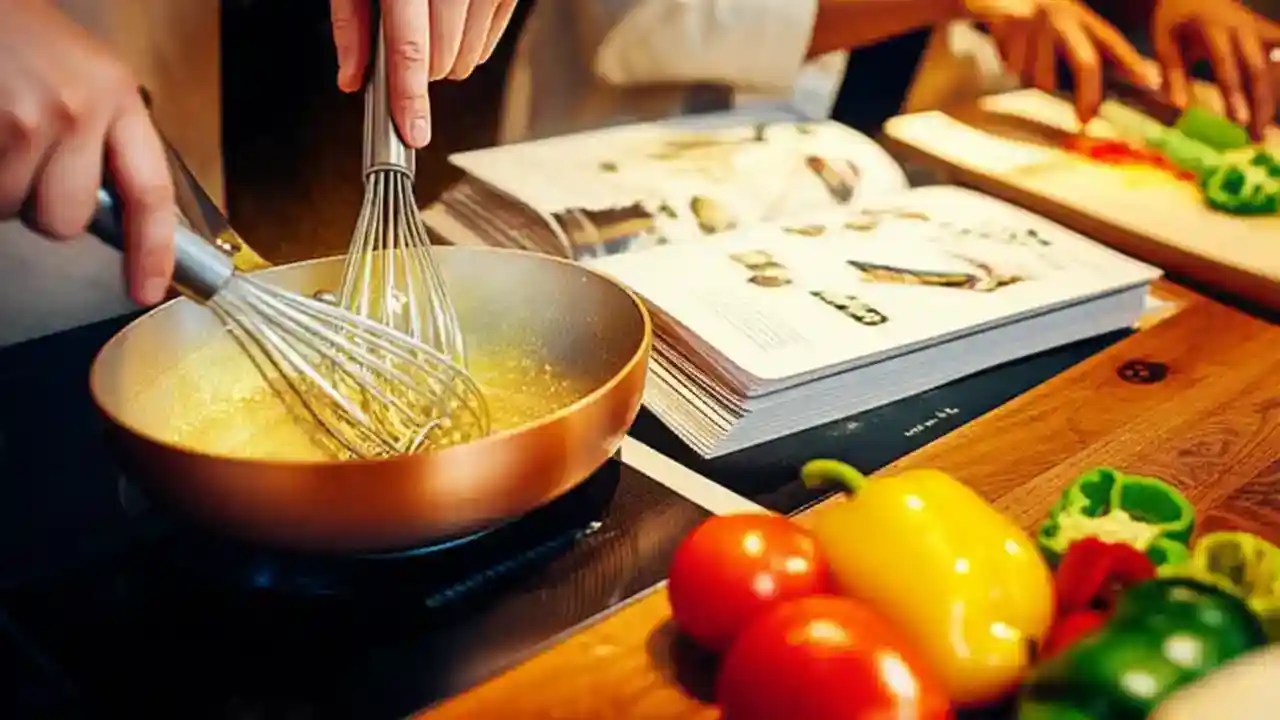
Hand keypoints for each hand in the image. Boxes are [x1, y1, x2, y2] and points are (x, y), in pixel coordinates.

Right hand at [0, 0, 174, 304]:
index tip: (148, 288)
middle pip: (67, 219)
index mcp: (117, 97)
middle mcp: (78, 109)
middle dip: (41, 206)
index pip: (151, 193)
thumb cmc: (23, 39)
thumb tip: (121, 218)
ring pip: (12, 209)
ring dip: (0, 188)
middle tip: (25, 160)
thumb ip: (106, 142)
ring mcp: (24, 119)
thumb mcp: (86, 79)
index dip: (153, 251)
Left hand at [329, 0, 518, 147]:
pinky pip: (492, 44)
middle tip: (407, 44)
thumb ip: (350, 21)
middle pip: (442, 59)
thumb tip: (352, 78)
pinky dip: (470, 45)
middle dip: (421, 69)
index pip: (410, 45)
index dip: (410, 95)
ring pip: (470, 59)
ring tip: (431, 21)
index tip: (413, 131)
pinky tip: (456, 18)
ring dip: (447, 59)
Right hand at [974, 0, 1157, 123]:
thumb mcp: (1056, 20)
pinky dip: (1008, 61)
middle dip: (1087, 96)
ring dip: (1032, 75)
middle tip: (1085, 120)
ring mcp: (1040, 16)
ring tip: (1021, 55)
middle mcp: (1064, 14)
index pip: (1111, 41)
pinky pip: (1014, 65)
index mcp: (1078, 15)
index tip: (1152, 82)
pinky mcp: (1015, 18)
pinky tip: (1005, 43)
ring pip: (1042, 75)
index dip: (1132, 63)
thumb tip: (1098, 91)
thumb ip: (1076, 47)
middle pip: (1086, 62)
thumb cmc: (1023, 9)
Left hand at [1152, 0, 1279, 138]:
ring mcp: (1257, 28)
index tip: (1239, 122)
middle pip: (1258, 69)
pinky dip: (1279, 75)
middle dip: (1260, 104)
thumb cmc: (1175, 17)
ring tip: (1263, 129)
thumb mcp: (1164, 42)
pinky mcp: (1265, 31)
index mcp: (1214, 28)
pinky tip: (1277, 99)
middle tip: (1256, 136)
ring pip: (1273, 65)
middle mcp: (1242, 27)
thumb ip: (1172, 73)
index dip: (1235, 94)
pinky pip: (1279, 54)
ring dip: (1271, 97)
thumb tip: (1178, 109)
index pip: (1228, 66)